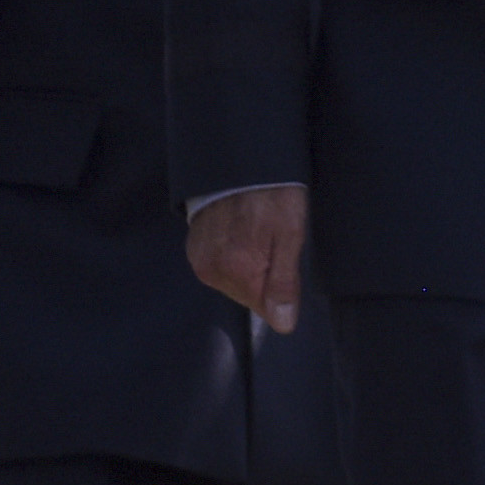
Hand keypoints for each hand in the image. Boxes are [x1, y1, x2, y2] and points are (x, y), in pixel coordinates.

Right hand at [189, 184, 307, 333]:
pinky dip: (233, 254)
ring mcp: (199, 258)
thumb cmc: (272, 192)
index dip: (282, 286)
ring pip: (234, 280)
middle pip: (249, 294)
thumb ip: (284, 283)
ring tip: (256, 230)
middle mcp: (212, 269)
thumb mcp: (291, 233)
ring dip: (248, 263)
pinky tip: (241, 230)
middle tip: (271, 238)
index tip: (284, 255)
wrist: (240, 159)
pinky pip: (220, 265)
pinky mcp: (194, 247)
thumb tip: (283, 325)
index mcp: (237, 270)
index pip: (266, 308)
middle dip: (264, 274)